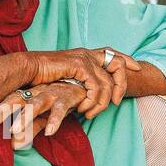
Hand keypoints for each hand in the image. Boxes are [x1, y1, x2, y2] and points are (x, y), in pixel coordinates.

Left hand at [0, 82, 85, 147]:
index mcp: (28, 94)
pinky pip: (60, 109)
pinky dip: (55, 120)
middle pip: (18, 99)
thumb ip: (30, 130)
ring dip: (25, 116)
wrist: (85, 86)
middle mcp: (37, 92)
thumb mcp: (43, 117)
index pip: (8, 101)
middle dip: (4, 109)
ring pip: (37, 103)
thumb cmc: (60, 101)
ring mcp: (52, 93)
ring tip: (14, 130)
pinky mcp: (68, 97)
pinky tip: (49, 132)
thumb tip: (13, 146)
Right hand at [24, 48, 139, 117]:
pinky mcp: (80, 65)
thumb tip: (86, 94)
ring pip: (108, 82)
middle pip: (118, 64)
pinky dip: (93, 101)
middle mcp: (87, 54)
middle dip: (123, 85)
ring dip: (102, 102)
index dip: (127, 59)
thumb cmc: (42, 76)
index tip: (137, 68)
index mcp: (85, 54)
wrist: (28, 69)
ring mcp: (85, 58)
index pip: (112, 53)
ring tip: (90, 113)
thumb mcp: (65, 78)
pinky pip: (97, 87)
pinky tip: (83, 109)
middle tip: (116, 102)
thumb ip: (79, 82)